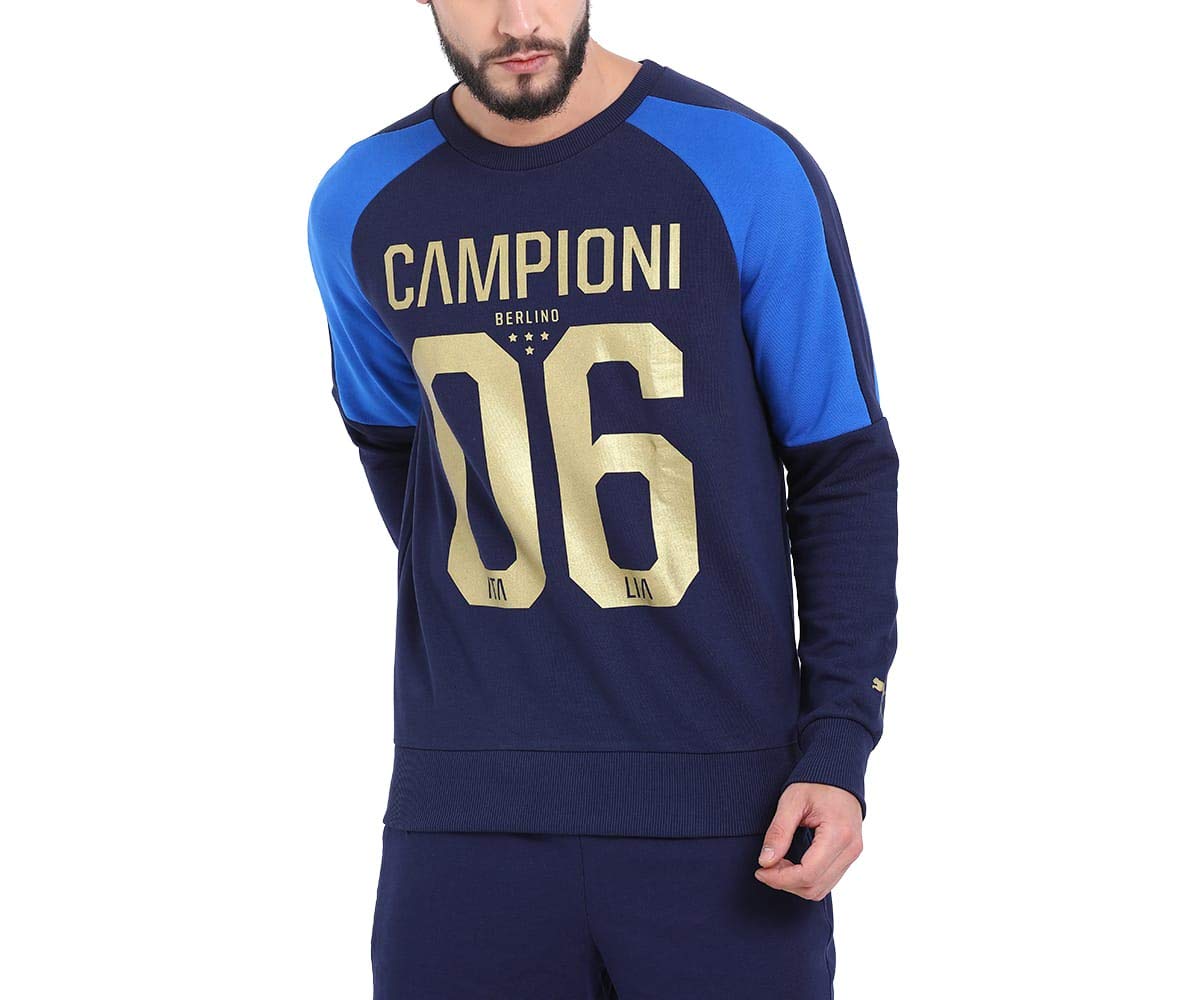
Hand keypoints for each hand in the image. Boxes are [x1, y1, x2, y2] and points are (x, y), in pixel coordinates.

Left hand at [753, 782, 862, 899]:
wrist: (840, 771)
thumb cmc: (816, 781)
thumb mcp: (791, 801)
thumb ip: (778, 832)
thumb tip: (765, 861)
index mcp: (838, 834)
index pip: (807, 874)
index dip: (780, 878)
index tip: (760, 870)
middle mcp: (850, 849)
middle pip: (814, 887)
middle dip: (785, 882)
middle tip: (766, 866)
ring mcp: (853, 854)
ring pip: (821, 889)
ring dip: (795, 883)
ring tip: (778, 863)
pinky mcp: (849, 855)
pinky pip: (827, 880)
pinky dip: (806, 879)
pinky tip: (792, 863)